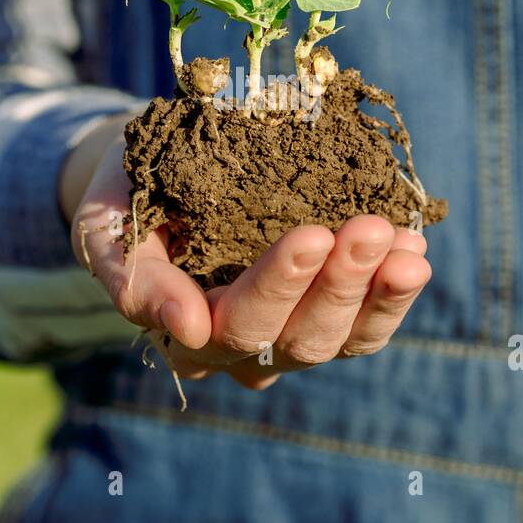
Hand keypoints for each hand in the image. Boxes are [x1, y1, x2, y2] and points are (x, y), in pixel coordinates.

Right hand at [63, 121, 432, 389]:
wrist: (162, 172)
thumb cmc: (129, 195)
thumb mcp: (109, 227)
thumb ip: (135, 280)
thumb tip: (188, 331)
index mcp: (187, 336)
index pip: (237, 323)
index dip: (277, 284)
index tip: (310, 235)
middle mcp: (243, 350)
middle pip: (299, 338)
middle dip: (339, 283)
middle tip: (368, 228)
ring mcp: (291, 336)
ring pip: (343, 339)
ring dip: (377, 292)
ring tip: (403, 246)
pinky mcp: (330, 315)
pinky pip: (369, 323)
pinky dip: (394, 291)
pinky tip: (414, 248)